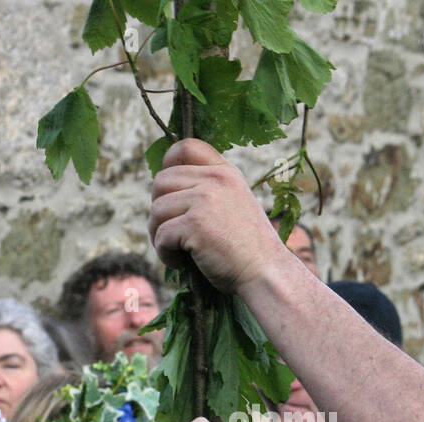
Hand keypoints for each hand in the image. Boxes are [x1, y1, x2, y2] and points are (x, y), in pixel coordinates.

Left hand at [149, 139, 293, 294]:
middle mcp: (215, 179)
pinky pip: (161, 235)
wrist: (266, 273)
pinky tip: (181, 263)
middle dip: (159, 210)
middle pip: (161, 181)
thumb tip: (163, 189)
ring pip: (156, 210)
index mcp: (226, 173)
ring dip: (159, 234)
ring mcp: (205, 199)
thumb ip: (209, 191)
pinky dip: (164, 254)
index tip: (170, 191)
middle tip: (172, 233)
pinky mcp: (195, 224)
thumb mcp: (235, 205)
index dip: (169, 164)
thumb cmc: (248, 249)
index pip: (187, 146)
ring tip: (177, 251)